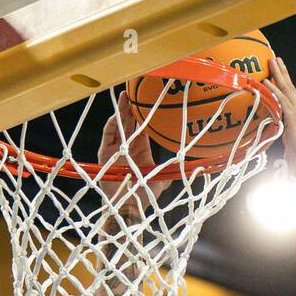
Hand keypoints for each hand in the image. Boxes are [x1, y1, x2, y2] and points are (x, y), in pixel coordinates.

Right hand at [98, 90, 167, 219]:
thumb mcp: (161, 182)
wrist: (128, 207)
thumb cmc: (143, 196)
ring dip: (121, 110)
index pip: (142, 126)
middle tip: (135, 88)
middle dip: (132, 105)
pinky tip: (117, 115)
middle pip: (130, 121)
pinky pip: (108, 135)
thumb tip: (189, 169)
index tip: (150, 99)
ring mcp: (115, 149)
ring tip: (124, 95)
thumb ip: (171, 172)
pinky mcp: (105, 153)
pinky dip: (112, 124)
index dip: (146, 113)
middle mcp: (128, 146)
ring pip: (119, 124)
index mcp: (140, 149)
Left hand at [268, 57, 295, 175]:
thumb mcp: (290, 146)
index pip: (291, 97)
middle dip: (282, 72)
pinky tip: (268, 81)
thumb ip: (284, 137)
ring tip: (271, 61)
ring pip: (287, 90)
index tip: (279, 72)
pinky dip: (275, 91)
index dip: (285, 83)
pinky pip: (283, 102)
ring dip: (278, 75)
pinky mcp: (294, 120)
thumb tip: (276, 137)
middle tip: (275, 58)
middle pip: (290, 88)